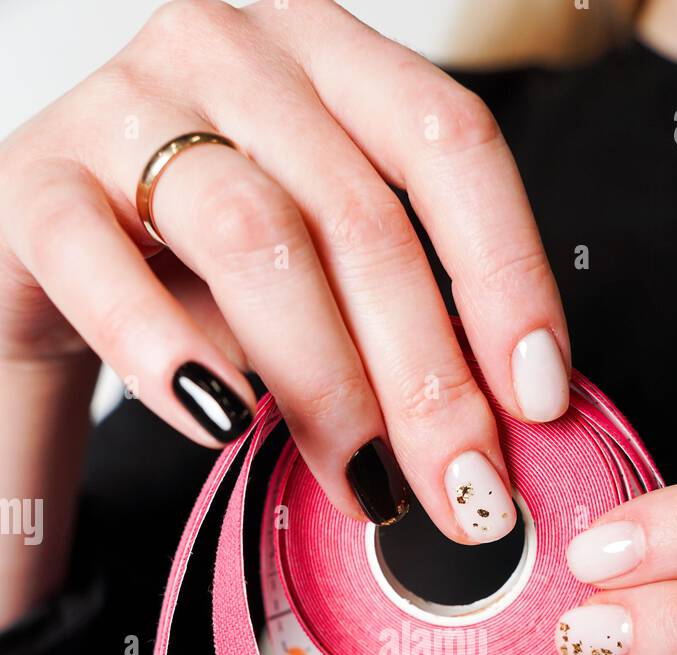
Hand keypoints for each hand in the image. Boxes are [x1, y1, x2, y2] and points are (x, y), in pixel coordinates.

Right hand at [0, 0, 569, 537]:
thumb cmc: (204, 265)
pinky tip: (222, 424)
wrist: (48, 256)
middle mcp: (232, 52)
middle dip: (427, 380)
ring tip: (364, 486)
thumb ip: (401, 322)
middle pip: (362, 216)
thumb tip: (503, 431)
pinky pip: (106, 266)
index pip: (448, 141)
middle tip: (462, 492)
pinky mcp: (37, 186)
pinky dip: (169, 354)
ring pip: (255, 237)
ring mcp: (125, 105)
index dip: (508, 274)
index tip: (538, 397)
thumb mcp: (322, 271)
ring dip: (326, 385)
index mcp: (328, 58)